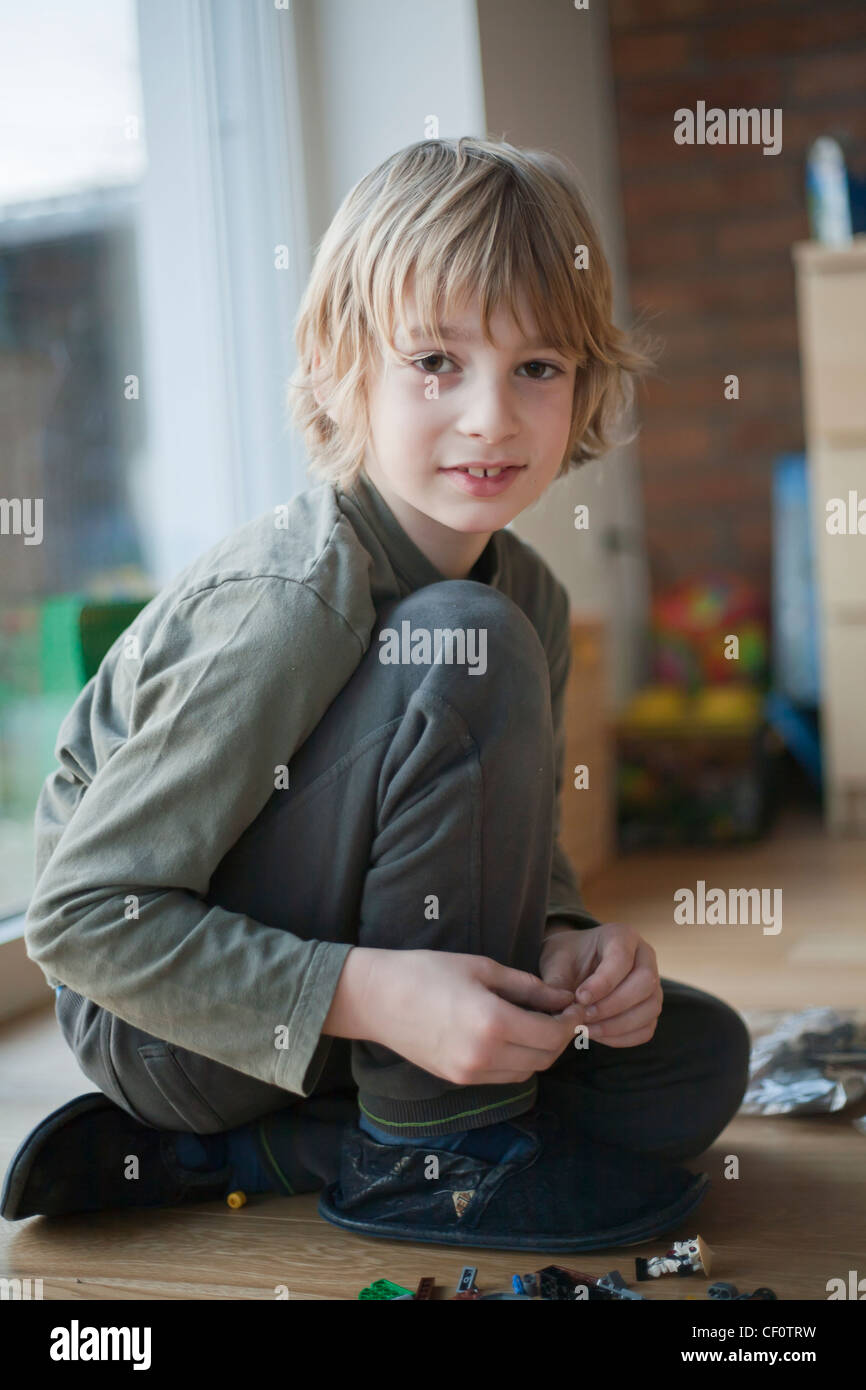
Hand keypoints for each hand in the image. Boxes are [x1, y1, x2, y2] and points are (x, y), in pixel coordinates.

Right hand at [359, 948, 585, 1086]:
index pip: (551, 1035)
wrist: (377, 998)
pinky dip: (517, 1061)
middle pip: (544, 1058)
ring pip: (526, 1072)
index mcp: (493, 1021)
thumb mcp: (482, 968)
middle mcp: (484, 1055)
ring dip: (539, 1053)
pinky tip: (511, 1037)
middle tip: (560, 1015)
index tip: (574, 1007)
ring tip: (536, 1025)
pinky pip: (502, 1077)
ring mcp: (470, 1072)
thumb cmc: (427, 971)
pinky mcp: (458, 1080)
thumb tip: (562, 998)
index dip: (569, 1023)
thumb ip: (527, 986)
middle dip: (559, 1038)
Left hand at [538, 921, 662, 1047]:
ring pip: (650, 1008)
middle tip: (583, 1016)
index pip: (622, 958)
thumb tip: (562, 1010)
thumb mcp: (555, 962)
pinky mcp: (649, 1008)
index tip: (580, 998)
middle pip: (645, 982)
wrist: (575, 967)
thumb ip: (555, 984)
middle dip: (613, 1005)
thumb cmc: (567, 959)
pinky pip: (646, 1028)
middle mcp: (644, 956)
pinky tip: (596, 1034)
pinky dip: (622, 1037)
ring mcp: (652, 984)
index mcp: (622, 936)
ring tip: (585, 1029)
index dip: (603, 982)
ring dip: (617, 1025)